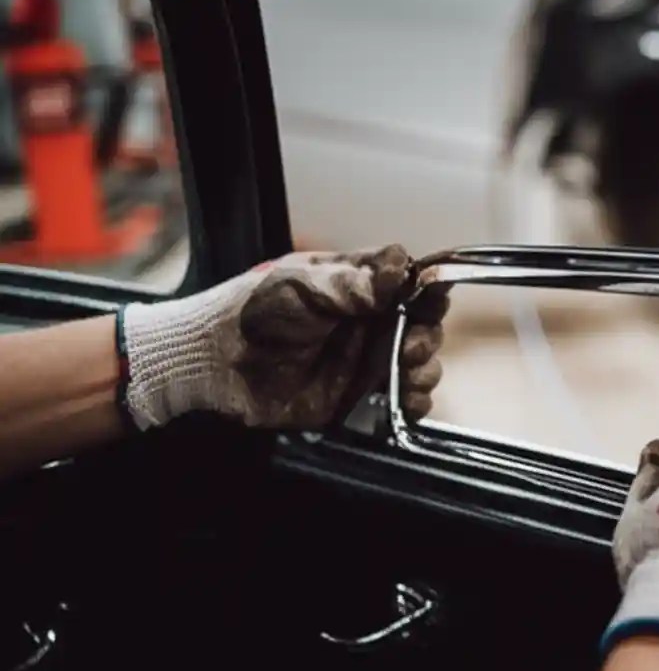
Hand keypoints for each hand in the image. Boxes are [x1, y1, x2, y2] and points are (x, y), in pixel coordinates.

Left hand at [120, 244, 448, 430]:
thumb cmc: (251, 311)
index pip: (411, 281)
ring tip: (404, 371)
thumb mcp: (301, 286)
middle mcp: (369, 322)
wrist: (216, 363)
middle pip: (425, 325)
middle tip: (410, 344)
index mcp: (359, 285)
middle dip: (427, 334)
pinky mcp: (358, 398)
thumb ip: (354, 282)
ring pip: (421, 363)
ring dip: (424, 368)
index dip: (428, 288)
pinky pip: (403, 402)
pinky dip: (413, 402)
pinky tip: (403, 398)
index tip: (430, 296)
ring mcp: (366, 360)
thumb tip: (402, 268)